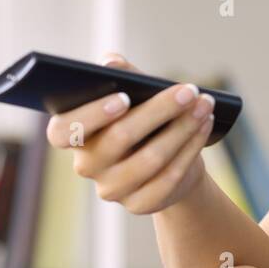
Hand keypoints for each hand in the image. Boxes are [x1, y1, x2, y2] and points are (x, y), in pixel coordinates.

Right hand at [47, 51, 213, 214]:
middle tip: (189, 91)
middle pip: (118, 139)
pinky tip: (205, 126)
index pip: (63, 130)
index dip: (92, 115)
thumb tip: (111, 63)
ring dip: (183, 128)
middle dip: (159, 110)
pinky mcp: (140, 204)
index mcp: (75, 135)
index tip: (125, 98)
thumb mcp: (133, 95)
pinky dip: (191, 148)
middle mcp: (87, 165)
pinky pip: (169, 178)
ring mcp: (112, 189)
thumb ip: (120, 76)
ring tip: (205, 106)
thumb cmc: (145, 119)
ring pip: (150, 158)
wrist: (171, 159)